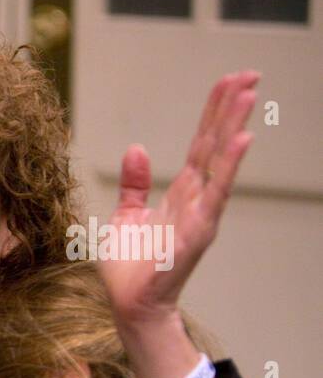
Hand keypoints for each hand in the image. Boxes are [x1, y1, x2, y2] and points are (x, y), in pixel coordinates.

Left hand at [97, 71, 257, 328]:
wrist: (128, 304)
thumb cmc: (130, 266)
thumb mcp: (127, 214)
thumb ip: (135, 182)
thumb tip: (138, 147)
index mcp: (180, 193)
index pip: (201, 144)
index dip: (213, 112)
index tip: (229, 81)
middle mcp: (195, 199)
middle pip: (215, 145)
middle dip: (230, 109)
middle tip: (250, 73)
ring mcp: (199, 214)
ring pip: (219, 163)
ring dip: (234, 127)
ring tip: (249, 94)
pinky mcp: (196, 232)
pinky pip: (214, 195)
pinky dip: (227, 168)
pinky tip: (241, 141)